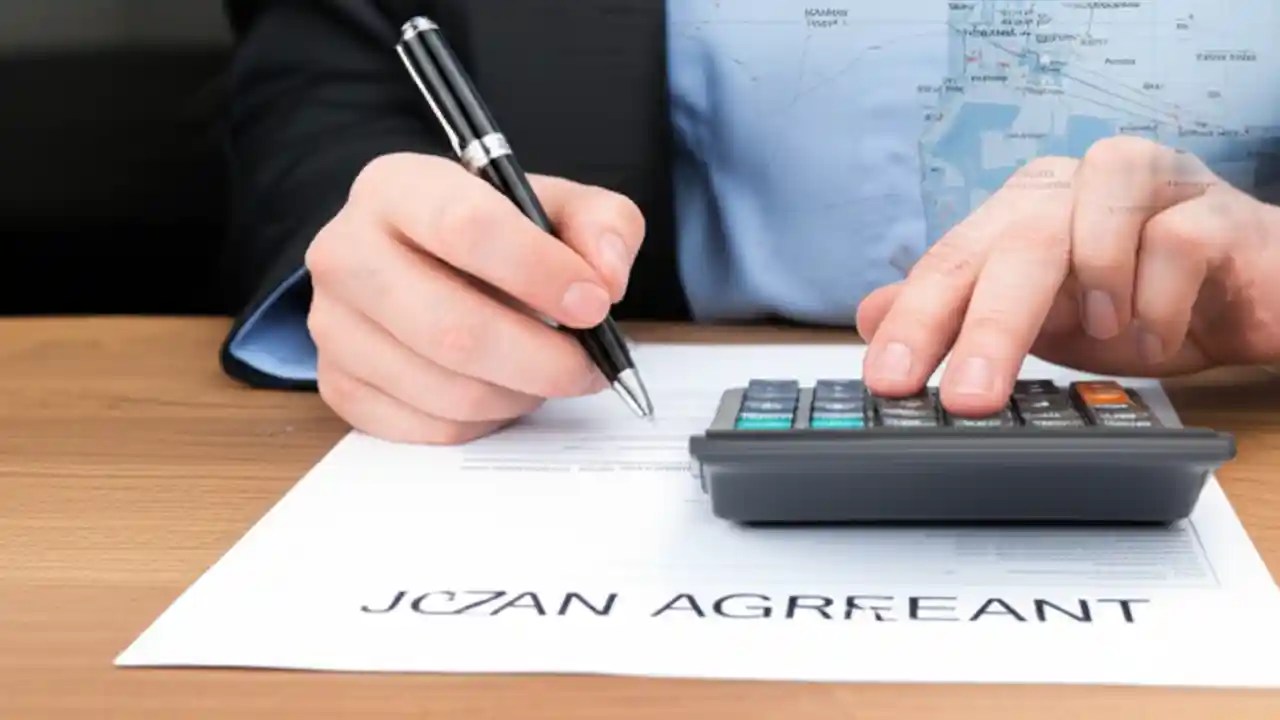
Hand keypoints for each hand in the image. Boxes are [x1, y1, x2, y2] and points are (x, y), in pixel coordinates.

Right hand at [304, 152, 643, 442]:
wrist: (423, 263)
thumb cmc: (492, 235)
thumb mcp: (556, 206)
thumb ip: (602, 225)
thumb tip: (605, 278)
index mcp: (397, 187)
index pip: (466, 228)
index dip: (540, 273)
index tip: (594, 304)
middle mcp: (346, 252)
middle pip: (452, 328)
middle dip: (541, 359)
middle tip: (588, 365)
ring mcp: (333, 325)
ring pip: (447, 390)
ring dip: (520, 394)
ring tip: (547, 372)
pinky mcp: (338, 385)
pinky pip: (431, 427)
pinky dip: (487, 421)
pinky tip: (503, 389)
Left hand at [856, 136, 1279, 415]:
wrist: (1247, 294)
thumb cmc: (1136, 300)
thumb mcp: (1036, 318)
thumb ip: (958, 312)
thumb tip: (870, 317)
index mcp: (1025, 207)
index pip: (954, 258)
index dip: (917, 318)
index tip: (887, 378)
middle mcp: (1079, 186)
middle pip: (1017, 239)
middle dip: (985, 326)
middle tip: (966, 399)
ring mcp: (1153, 189)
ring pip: (1100, 208)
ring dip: (1096, 284)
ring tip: (1103, 333)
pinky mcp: (1218, 212)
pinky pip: (1180, 242)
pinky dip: (1163, 303)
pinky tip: (1158, 335)